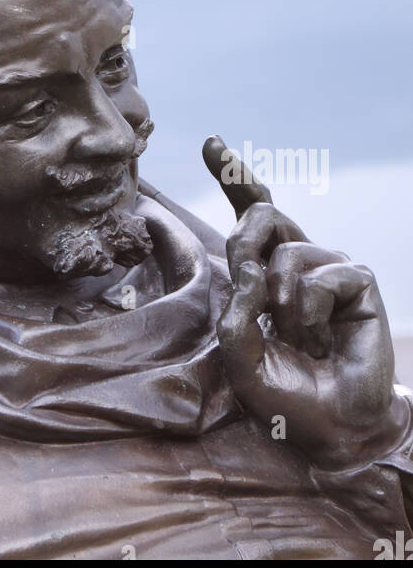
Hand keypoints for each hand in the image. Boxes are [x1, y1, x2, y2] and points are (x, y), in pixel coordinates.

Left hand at [202, 135, 408, 468]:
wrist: (332, 426)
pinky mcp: (357, 279)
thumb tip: (249, 265)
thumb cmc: (284, 393)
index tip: (211, 142)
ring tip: (297, 338)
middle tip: (253, 285)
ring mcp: (328, 266)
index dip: (232, 174)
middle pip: (263, 212)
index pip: (248, 212)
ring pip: (285, 251)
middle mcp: (296, 260)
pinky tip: (320, 338)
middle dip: (245, 241)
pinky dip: (309, 311)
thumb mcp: (240, 355)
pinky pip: (319, 276)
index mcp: (264, 271)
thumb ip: (234, 311)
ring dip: (281, 303)